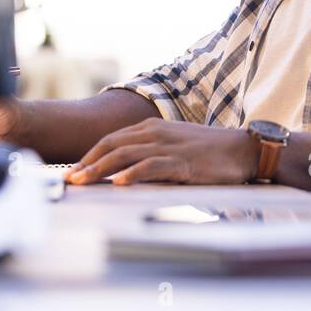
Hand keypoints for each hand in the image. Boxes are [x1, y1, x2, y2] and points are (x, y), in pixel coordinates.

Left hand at [64, 119, 260, 186]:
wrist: (242, 149)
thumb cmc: (208, 151)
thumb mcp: (173, 145)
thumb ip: (149, 152)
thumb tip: (123, 170)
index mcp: (151, 127)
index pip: (111, 139)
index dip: (89, 155)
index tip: (73, 171)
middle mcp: (156, 132)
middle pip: (112, 145)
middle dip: (87, 162)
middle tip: (69, 179)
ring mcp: (168, 146)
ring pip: (125, 155)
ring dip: (99, 169)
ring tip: (82, 181)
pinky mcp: (182, 162)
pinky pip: (151, 166)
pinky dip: (132, 174)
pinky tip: (118, 182)